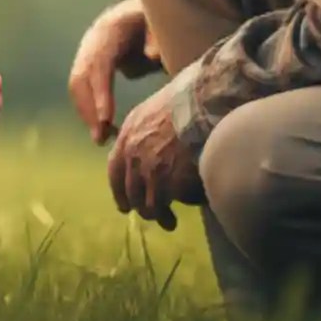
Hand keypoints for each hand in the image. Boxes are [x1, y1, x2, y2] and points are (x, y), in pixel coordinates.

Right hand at [68, 0, 163, 144]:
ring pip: (77, 87)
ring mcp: (85, 54)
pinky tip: (100, 127)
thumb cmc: (150, 22)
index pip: (100, 64)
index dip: (101, 92)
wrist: (133, 13)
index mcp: (110, 30)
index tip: (106, 118)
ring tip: (101, 138)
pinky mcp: (85, 66)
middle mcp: (91, 43)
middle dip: (88, 109)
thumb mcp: (159, 25)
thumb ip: (157, 38)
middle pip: (81, 79)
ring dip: (85, 113)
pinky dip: (88, 109)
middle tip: (100, 138)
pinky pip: (81, 90)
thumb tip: (152, 55)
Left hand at [107, 81, 201, 231]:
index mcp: (128, 136)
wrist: (205, 103)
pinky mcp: (169, 185)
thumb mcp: (155, 108)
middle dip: (138, 206)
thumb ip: (147, 129)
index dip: (119, 189)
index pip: (115, 170)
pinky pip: (169, 204)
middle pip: (131, 191)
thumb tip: (152, 141)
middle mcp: (133, 157)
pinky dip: (173, 211)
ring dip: (158, 215)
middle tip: (147, 215)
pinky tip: (181, 214)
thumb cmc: (187, 98)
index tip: (124, 203)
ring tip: (168, 223)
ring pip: (148, 204)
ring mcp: (150, 172)